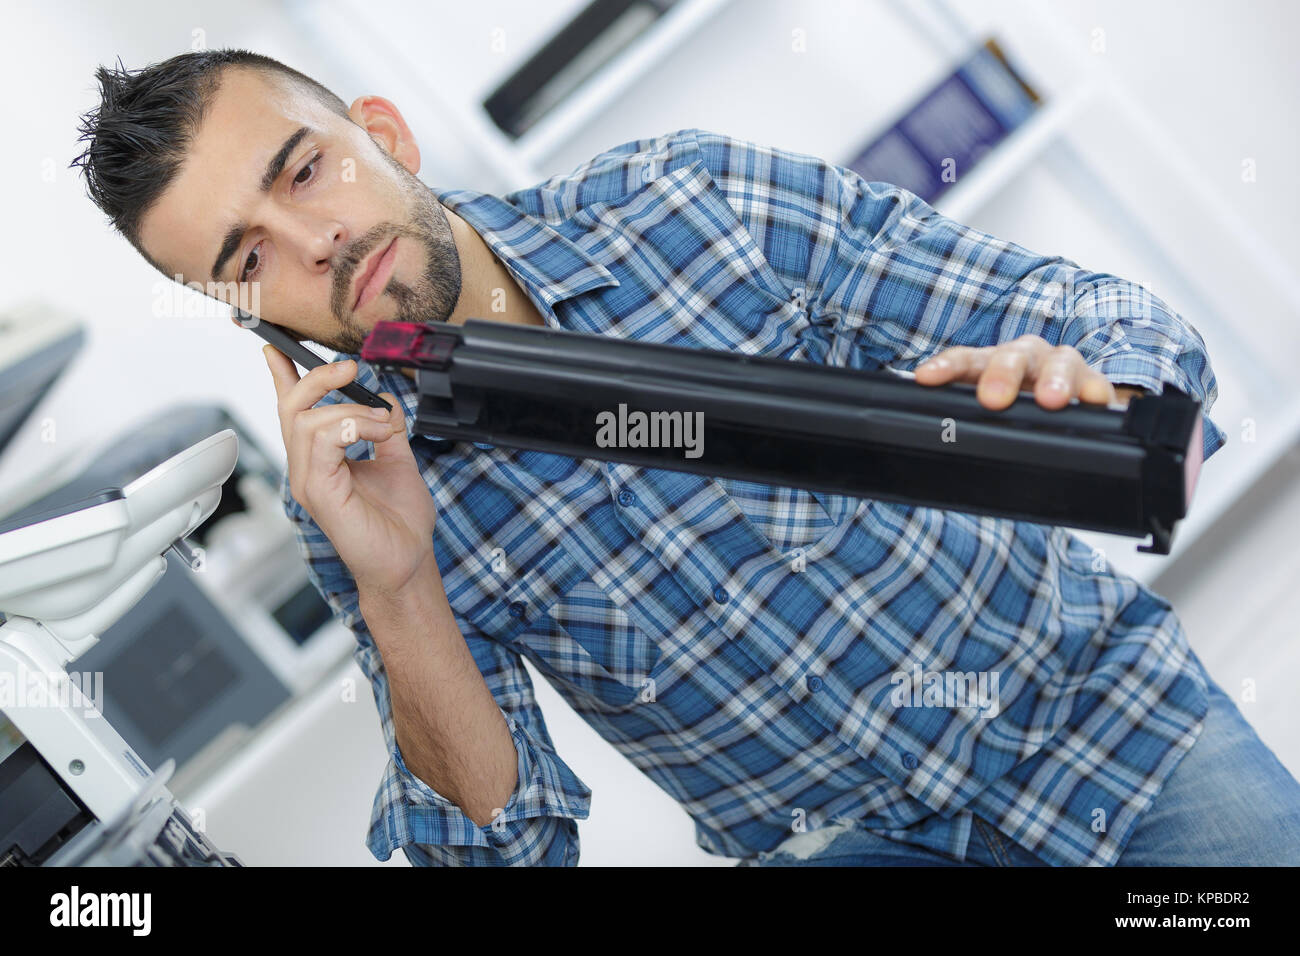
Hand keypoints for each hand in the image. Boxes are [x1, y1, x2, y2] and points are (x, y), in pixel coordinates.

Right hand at [264, 345, 438, 597]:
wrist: (408, 561)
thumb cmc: (398, 521)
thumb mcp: (396, 459)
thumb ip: (385, 427)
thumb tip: (384, 398)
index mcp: (321, 458)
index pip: (292, 409)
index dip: (282, 375)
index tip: (276, 346)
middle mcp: (307, 467)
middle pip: (291, 406)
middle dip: (317, 377)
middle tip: (351, 368)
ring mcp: (309, 481)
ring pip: (304, 419)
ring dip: (350, 409)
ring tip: (381, 422)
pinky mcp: (320, 494)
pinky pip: (320, 442)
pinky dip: (351, 426)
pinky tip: (375, 433)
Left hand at [913, 335, 1139, 409]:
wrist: (1067, 408)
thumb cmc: (1014, 411)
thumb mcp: (986, 413)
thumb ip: (962, 422)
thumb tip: (930, 445)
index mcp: (990, 362)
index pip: (964, 360)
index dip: (945, 367)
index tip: (926, 378)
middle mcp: (1025, 358)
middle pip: (1011, 356)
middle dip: (1001, 375)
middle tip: (993, 399)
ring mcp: (1061, 366)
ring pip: (1058, 362)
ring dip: (1053, 380)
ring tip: (1050, 400)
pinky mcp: (1093, 384)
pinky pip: (1096, 384)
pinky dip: (1094, 392)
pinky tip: (1092, 401)